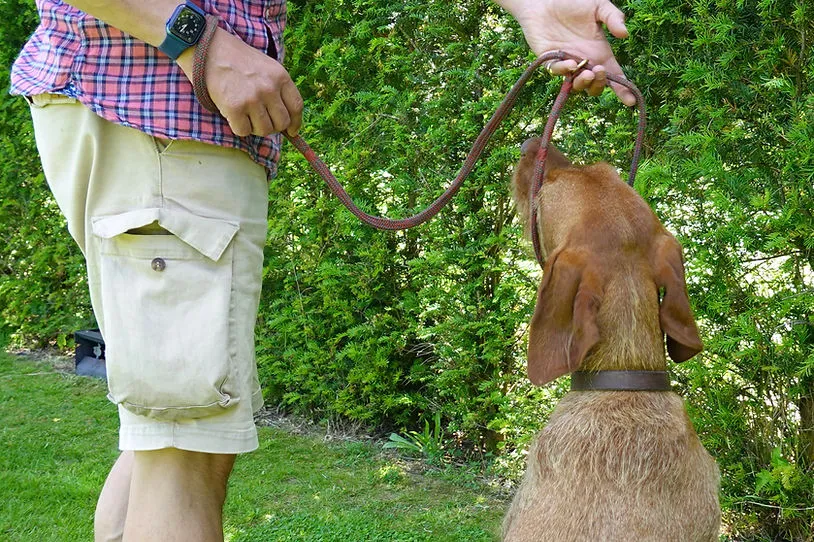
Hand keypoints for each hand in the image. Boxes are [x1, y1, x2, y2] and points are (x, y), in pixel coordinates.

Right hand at [180, 28, 302, 136]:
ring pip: (264, 130)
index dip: (295, 123)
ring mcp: (252, 98)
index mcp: (280, 76)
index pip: (296, 107)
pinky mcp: (234, 108)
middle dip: (273, 126)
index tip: (291, 131)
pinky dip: (239, 128)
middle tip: (261, 120)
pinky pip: (244, 131)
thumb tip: (287, 123)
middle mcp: (269, 88)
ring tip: (246, 115)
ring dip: (255, 128)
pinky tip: (233, 115)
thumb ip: (278, 89)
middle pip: (282, 123)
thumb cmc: (237, 60)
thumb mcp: (266, 67)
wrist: (208, 48)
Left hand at [497, 0, 634, 105]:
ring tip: (588, 72)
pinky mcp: (549, 59)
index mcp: (599, 52)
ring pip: (576, 85)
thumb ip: (613, 17)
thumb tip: (624, 34)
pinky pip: (556, 72)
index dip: (622, 90)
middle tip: (599, 71)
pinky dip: (564, 71)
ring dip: (583, 83)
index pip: (614, 75)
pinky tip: (571, 64)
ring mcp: (567, 62)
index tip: (630, 101)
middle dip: (599, 84)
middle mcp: (584, 61)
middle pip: (595, 86)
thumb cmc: (573, 2)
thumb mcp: (598, 6)